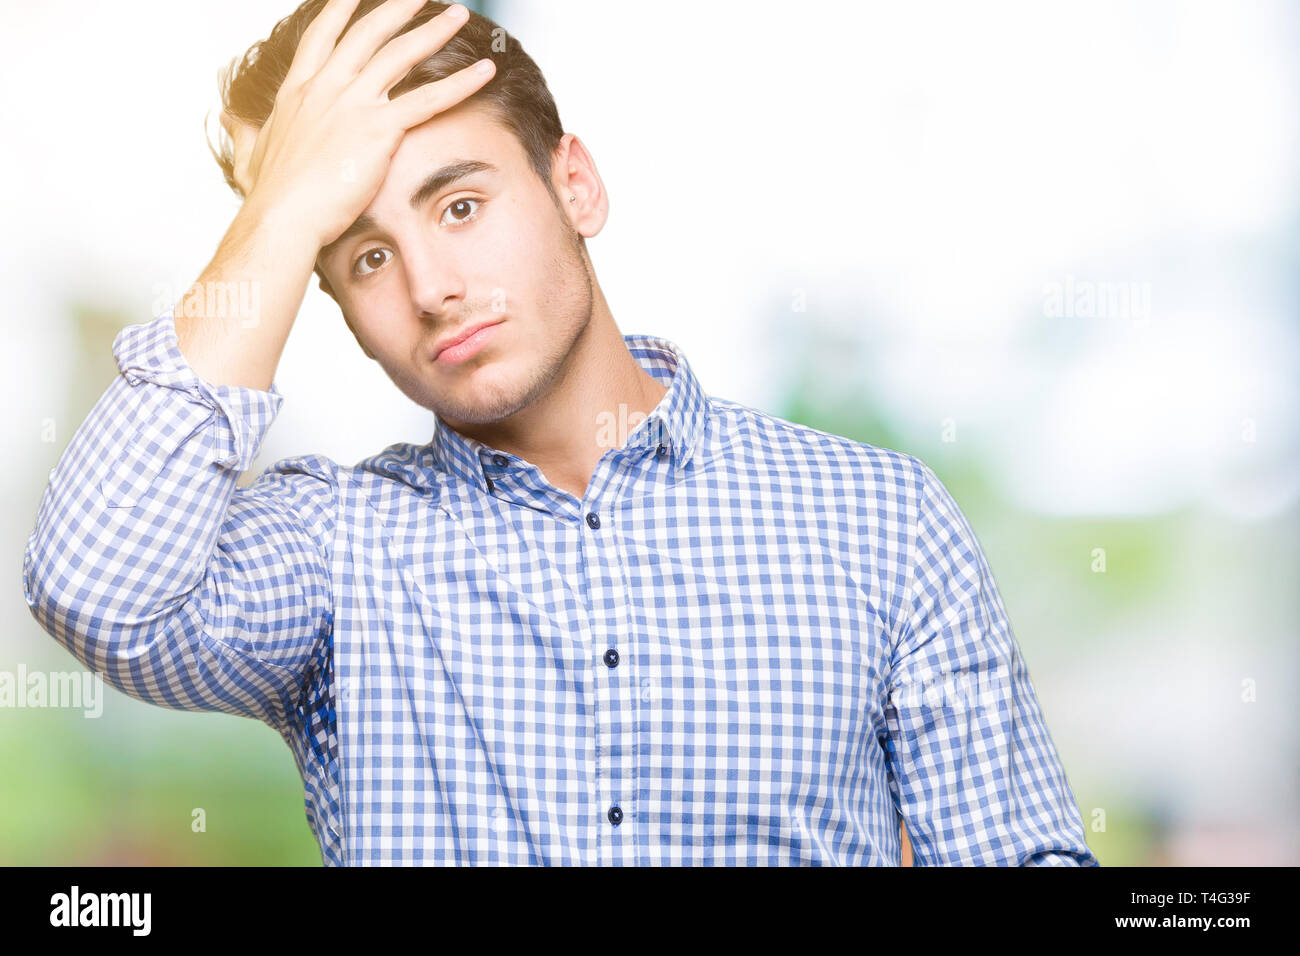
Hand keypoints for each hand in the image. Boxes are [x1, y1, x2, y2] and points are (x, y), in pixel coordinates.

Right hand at [218, 0, 494, 248]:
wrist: (282, 217)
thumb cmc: (268, 198)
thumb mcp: (248, 156)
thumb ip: (244, 132)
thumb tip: (232, 118)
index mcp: (298, 92)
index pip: (322, 39)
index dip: (339, 13)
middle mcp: (326, 88)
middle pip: (367, 34)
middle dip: (396, 9)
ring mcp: (352, 104)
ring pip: (401, 54)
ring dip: (433, 30)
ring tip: (459, 14)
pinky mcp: (378, 129)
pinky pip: (429, 99)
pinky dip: (461, 83)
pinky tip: (486, 70)